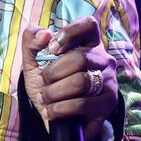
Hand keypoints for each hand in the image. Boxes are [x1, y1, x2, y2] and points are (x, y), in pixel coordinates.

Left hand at [21, 17, 118, 140]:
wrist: (55, 115)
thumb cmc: (48, 83)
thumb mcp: (33, 61)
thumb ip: (32, 41)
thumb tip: (44, 34)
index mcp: (88, 43)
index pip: (89, 25)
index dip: (69, 33)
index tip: (52, 49)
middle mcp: (104, 59)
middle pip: (80, 58)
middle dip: (53, 74)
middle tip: (44, 84)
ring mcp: (109, 81)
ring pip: (81, 82)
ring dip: (54, 93)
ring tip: (46, 99)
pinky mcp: (108, 103)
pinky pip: (82, 104)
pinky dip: (59, 109)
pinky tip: (52, 111)